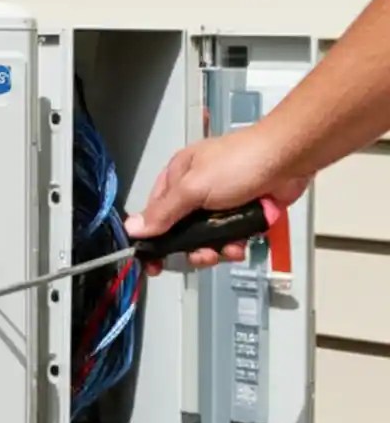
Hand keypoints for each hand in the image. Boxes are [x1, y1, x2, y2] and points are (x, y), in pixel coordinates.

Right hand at [123, 126, 308, 275]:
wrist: (290, 158)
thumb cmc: (239, 163)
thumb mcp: (193, 188)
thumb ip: (163, 213)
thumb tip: (132, 229)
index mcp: (177, 178)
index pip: (155, 214)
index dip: (152, 239)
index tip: (152, 263)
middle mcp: (195, 191)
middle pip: (181, 232)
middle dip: (190, 248)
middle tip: (201, 255)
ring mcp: (220, 204)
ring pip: (206, 239)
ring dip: (215, 250)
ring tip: (226, 250)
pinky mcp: (242, 214)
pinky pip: (230, 239)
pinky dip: (234, 246)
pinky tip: (241, 245)